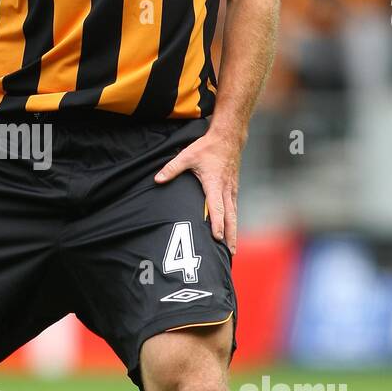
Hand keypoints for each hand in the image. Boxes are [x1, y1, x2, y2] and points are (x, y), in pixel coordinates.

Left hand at [154, 129, 241, 252]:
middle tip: (230, 252)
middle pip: (229, 216)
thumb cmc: (207, 147)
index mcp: (214, 183)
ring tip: (232, 249)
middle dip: (230, 235)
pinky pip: (234, 208)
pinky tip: (232, 231)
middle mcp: (225, 189)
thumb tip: (157, 179)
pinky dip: (234, 221)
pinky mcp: (233, 188)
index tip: (217, 237)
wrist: (228, 138)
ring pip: (234, 214)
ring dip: (233, 231)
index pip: (217, 207)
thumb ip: (171, 168)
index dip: (217, 223)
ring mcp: (231, 189)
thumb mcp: (187, 156)